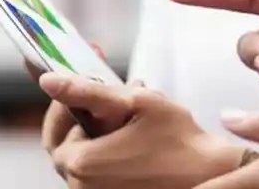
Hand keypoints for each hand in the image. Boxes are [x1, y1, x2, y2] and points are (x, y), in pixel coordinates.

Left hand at [38, 73, 243, 188]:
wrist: (211, 177)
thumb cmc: (179, 140)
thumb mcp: (137, 103)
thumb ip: (88, 90)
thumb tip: (47, 80)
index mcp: (82, 163)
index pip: (54, 128)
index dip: (65, 103)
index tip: (82, 84)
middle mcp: (82, 187)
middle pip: (65, 146)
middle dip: (80, 117)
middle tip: (99, 98)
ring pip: (82, 159)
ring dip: (96, 133)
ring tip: (125, 111)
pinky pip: (98, 174)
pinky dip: (107, 151)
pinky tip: (131, 132)